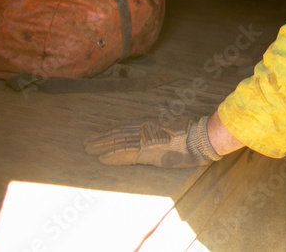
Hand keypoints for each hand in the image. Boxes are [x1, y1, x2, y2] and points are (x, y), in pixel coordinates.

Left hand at [84, 116, 220, 167]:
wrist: (200, 140)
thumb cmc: (192, 137)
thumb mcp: (174, 132)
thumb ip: (163, 134)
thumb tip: (159, 136)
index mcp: (151, 127)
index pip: (126, 129)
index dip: (111, 132)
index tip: (99, 135)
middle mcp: (146, 132)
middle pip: (119, 134)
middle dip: (101, 139)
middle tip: (86, 143)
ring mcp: (146, 141)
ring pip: (119, 142)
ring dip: (102, 146)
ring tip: (89, 149)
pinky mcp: (148, 152)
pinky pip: (126, 154)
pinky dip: (113, 156)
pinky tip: (102, 159)